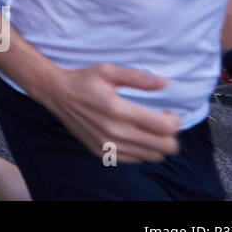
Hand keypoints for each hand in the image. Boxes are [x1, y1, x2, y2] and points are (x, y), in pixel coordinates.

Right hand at [35, 63, 182, 163]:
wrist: (56, 94)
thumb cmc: (83, 80)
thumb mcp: (109, 71)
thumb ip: (138, 78)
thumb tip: (165, 83)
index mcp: (118, 109)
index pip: (163, 128)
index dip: (175, 121)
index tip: (170, 113)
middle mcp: (114, 131)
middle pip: (163, 147)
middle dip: (170, 136)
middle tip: (162, 123)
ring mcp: (107, 145)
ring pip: (151, 157)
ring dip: (157, 144)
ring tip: (149, 129)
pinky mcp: (101, 152)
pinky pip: (134, 160)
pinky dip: (141, 151)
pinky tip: (135, 136)